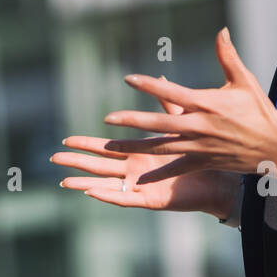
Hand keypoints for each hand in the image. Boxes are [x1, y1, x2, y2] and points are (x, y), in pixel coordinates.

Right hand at [54, 83, 237, 216]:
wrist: (222, 179)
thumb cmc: (204, 155)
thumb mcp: (182, 125)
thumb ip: (169, 104)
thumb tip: (163, 77)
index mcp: (140, 153)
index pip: (107, 148)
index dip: (87, 144)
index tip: (67, 139)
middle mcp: (137, 170)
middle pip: (100, 165)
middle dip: (77, 161)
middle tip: (54, 158)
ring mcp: (142, 187)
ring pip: (107, 185)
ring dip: (86, 182)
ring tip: (65, 180)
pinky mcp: (152, 200)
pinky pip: (126, 199)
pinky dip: (109, 196)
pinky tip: (92, 192)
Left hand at [99, 28, 276, 181]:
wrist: (275, 146)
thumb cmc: (259, 110)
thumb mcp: (245, 80)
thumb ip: (228, 56)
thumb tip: (222, 30)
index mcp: (206, 103)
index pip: (173, 92)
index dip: (149, 85)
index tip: (128, 78)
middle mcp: (199, 126)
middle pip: (160, 122)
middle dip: (133, 120)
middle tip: (108, 118)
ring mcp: (199, 146)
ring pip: (161, 147)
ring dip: (135, 147)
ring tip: (110, 147)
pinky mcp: (202, 161)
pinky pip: (175, 169)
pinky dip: (156, 175)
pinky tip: (135, 180)